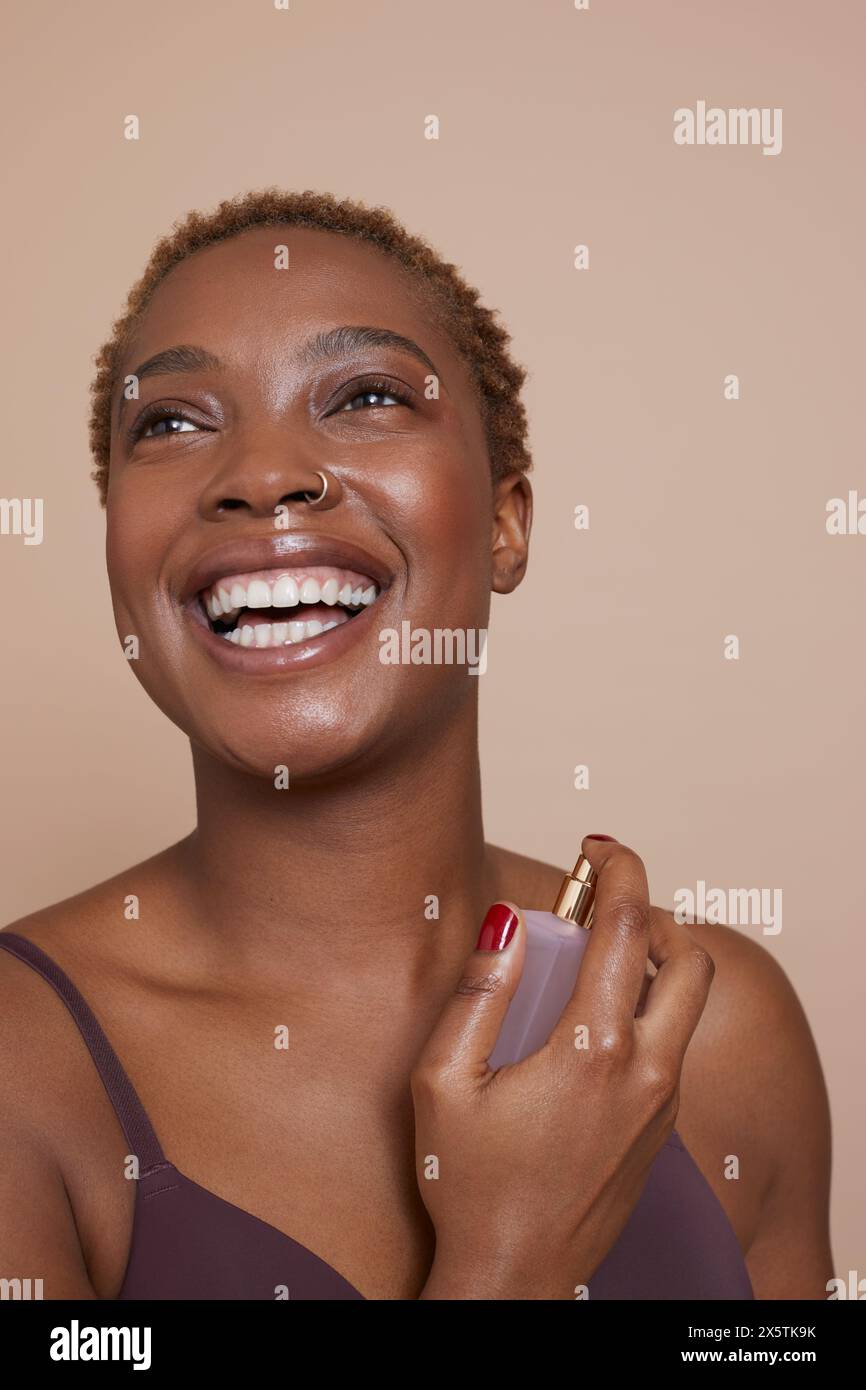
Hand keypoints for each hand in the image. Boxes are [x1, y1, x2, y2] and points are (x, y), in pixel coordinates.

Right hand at [413, 835, 714, 1298]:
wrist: (514, 1280)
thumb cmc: (469, 1187)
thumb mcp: (444, 1083)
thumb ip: (479, 992)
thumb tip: (509, 920)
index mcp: (592, 1050)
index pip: (627, 928)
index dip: (618, 870)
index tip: (600, 847)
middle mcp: (646, 1072)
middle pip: (689, 958)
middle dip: (652, 913)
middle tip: (602, 906)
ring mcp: (662, 1104)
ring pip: (688, 1004)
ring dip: (654, 963)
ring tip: (592, 961)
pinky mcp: (662, 1129)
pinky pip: (672, 1045)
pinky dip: (648, 1010)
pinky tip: (588, 1024)